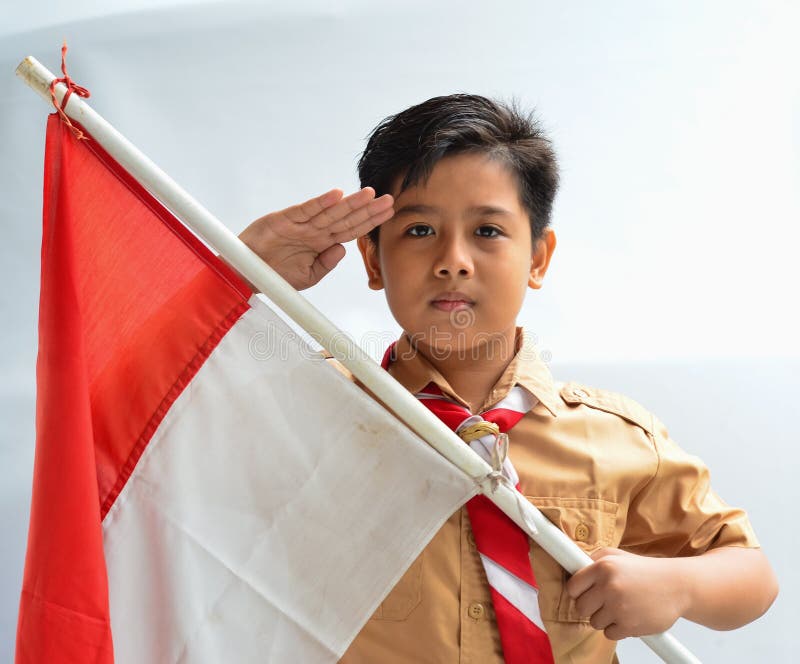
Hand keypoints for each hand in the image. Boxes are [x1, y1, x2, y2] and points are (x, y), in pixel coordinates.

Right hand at [238, 187, 393, 289]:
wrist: (245, 275)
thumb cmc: (275, 276)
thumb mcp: (307, 277)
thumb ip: (326, 264)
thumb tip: (343, 249)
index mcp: (322, 243)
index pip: (351, 230)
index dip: (369, 221)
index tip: (388, 213)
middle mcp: (314, 231)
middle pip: (346, 218)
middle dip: (368, 209)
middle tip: (389, 199)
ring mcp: (301, 224)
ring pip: (330, 212)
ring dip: (350, 203)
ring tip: (369, 194)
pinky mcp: (284, 219)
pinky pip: (305, 210)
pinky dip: (320, 203)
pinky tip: (336, 195)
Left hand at [566, 548, 686, 640]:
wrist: (678, 585)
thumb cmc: (647, 571)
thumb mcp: (617, 555)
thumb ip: (594, 559)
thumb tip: (571, 566)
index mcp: (603, 566)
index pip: (572, 587)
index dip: (577, 592)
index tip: (582, 593)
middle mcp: (609, 586)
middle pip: (580, 607)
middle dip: (590, 607)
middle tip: (603, 602)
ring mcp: (619, 607)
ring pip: (594, 622)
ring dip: (604, 618)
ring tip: (619, 608)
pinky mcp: (629, 625)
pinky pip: (609, 634)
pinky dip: (617, 629)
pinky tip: (628, 617)